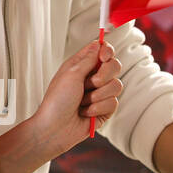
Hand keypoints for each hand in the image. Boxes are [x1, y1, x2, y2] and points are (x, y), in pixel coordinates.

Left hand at [33, 39, 121, 155]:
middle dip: (104, 75)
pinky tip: (85, 113)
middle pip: (115, 66)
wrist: (55, 128)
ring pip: (116, 86)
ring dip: (97, 95)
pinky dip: (98, 108)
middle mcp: (92, 77)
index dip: (107, 51)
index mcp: (81, 65)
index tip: (103, 57)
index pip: (102, 50)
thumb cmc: (57, 100)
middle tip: (90, 83)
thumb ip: (88, 59)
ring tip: (82, 102)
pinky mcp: (105, 109)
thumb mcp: (71, 74)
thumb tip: (99, 43)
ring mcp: (100, 93)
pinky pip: (114, 103)